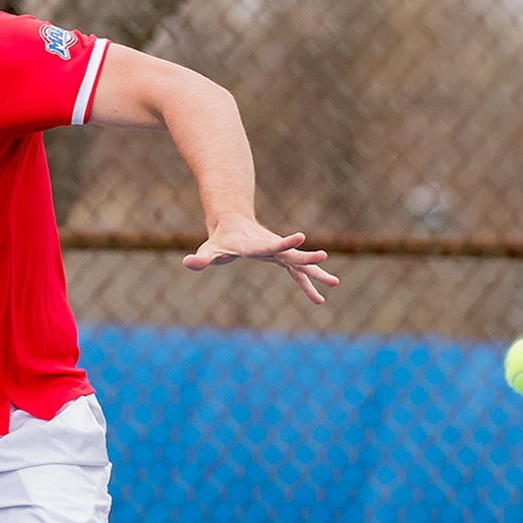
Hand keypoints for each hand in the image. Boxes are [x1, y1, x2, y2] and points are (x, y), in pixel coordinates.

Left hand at [183, 217, 338, 304]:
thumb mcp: (208, 250)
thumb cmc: (220, 239)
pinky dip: (307, 285)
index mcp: (255, 245)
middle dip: (307, 257)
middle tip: (324, 258)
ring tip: (335, 283)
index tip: (300, 237)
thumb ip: (200, 258)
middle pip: (291, 254)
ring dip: (315, 274)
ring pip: (300, 264)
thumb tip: (188, 263)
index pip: (270, 245)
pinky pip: (297, 274)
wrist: (233, 224)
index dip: (284, 243)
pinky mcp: (281, 259)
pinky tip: (319, 299)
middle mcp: (271, 248)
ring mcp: (279, 254)